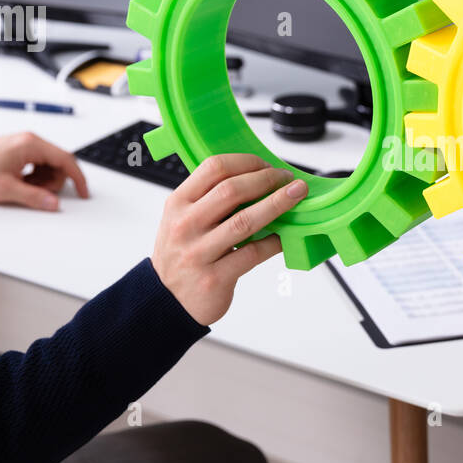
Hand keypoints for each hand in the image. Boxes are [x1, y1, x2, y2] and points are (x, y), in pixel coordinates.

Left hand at [0, 132, 89, 210]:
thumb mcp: (5, 188)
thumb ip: (33, 197)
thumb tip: (54, 204)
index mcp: (31, 145)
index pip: (66, 160)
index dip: (78, 178)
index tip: (84, 193)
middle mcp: (32, 141)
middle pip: (60, 164)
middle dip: (53, 182)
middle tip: (36, 192)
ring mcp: (27, 145)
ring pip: (51, 166)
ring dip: (44, 180)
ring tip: (23, 186)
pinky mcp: (22, 151)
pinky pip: (41, 165)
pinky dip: (36, 177)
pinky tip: (21, 182)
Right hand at [151, 153, 306, 326]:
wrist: (166, 300)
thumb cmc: (181, 255)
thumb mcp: (182, 220)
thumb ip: (210, 199)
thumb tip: (257, 179)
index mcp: (178, 204)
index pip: (214, 168)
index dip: (247, 162)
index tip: (267, 164)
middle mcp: (185, 225)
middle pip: (232, 190)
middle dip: (266, 180)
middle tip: (287, 178)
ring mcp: (199, 253)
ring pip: (245, 221)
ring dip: (277, 204)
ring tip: (296, 195)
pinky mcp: (215, 278)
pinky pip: (253, 254)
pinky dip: (274, 242)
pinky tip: (285, 235)